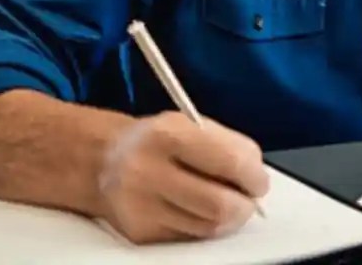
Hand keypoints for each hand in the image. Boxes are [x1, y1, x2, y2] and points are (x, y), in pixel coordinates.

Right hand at [96, 112, 269, 243]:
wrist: (102, 160)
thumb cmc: (158, 140)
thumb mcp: (190, 125)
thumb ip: (229, 146)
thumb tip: (257, 179)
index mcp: (169, 134)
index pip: (231, 162)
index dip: (254, 177)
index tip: (259, 182)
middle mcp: (149, 171)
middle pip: (220, 205)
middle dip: (245, 205)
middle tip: (248, 199)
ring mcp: (142, 206)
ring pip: (208, 227)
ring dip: (228, 218)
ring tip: (224, 202)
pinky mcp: (140, 233)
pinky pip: (189, 237)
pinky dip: (202, 226)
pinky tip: (196, 209)